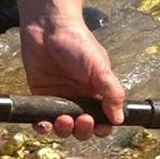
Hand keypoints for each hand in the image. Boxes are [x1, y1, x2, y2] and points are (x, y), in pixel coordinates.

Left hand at [20, 18, 125, 140]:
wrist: (48, 28)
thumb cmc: (78, 43)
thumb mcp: (101, 68)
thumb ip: (112, 93)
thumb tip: (118, 119)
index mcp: (97, 93)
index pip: (103, 119)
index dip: (102, 127)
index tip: (100, 127)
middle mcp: (79, 99)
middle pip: (83, 128)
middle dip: (84, 130)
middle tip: (82, 119)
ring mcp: (60, 100)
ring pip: (63, 128)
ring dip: (65, 130)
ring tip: (63, 119)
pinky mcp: (41, 98)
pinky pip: (42, 120)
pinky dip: (44, 127)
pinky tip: (44, 124)